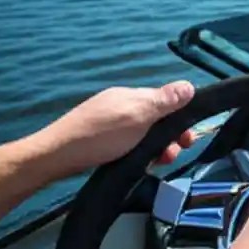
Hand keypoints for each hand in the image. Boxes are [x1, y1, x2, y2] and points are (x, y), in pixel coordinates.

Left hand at [31, 81, 197, 176]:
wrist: (57, 156)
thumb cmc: (101, 135)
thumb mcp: (138, 116)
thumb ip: (165, 102)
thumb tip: (190, 85)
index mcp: (132, 95)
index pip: (166, 101)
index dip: (181, 118)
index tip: (188, 140)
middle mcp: (123, 105)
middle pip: (157, 119)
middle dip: (170, 137)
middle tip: (170, 157)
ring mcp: (111, 123)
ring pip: (145, 134)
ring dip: (157, 149)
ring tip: (156, 164)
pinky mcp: (102, 139)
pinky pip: (131, 143)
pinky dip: (140, 153)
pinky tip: (137, 163)